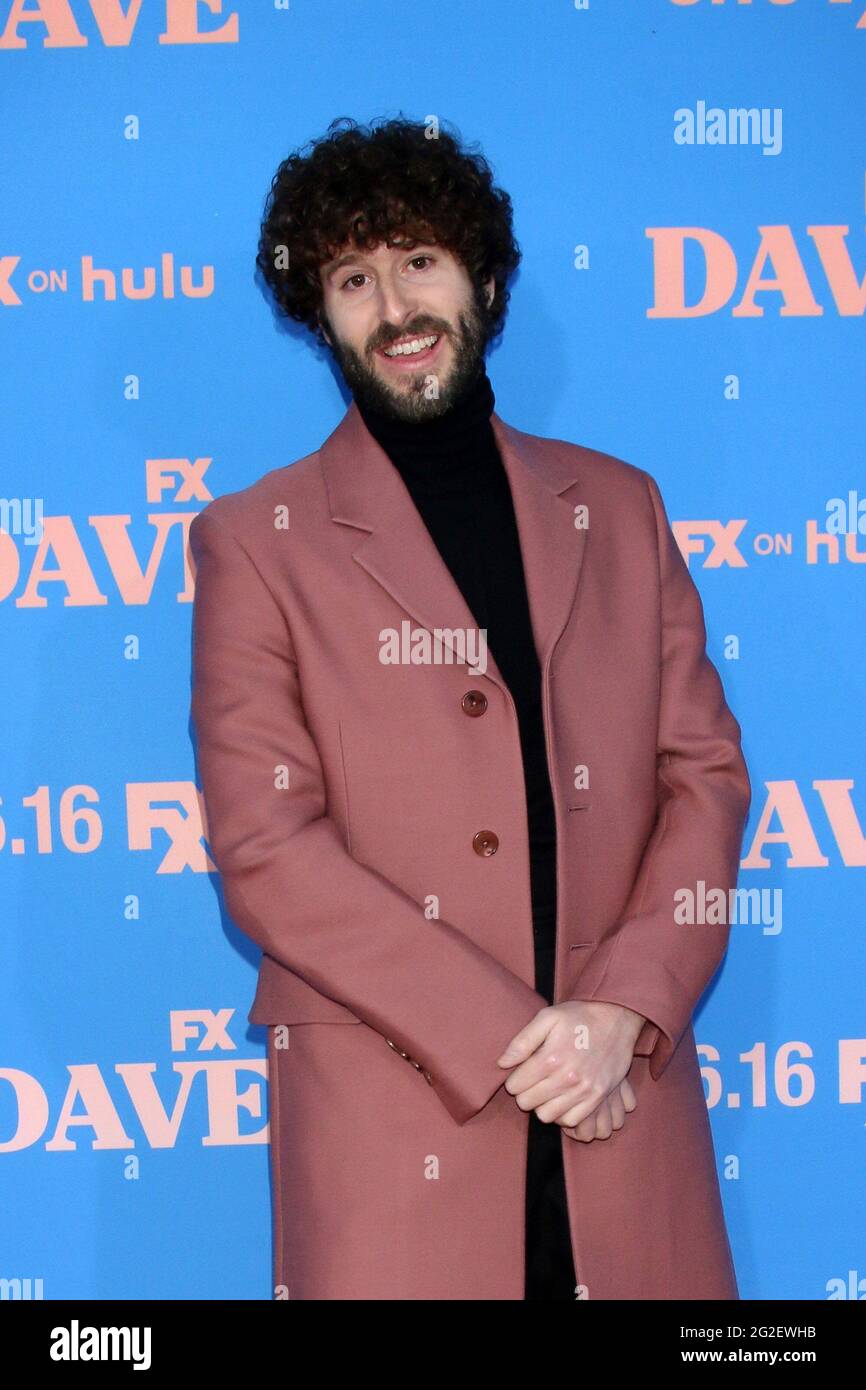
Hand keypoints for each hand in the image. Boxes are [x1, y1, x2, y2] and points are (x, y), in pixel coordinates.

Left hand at [495, 1000, 644, 1136]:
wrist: (617, 1018)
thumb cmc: (579, 1016)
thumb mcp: (547, 1017)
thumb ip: (522, 1041)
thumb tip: (503, 1063)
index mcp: (550, 1057)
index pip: (515, 1086)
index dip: (513, 1080)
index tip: (520, 1073)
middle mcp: (567, 1077)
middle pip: (528, 1103)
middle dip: (525, 1093)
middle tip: (532, 1082)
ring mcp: (584, 1090)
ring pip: (547, 1115)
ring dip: (542, 1105)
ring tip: (547, 1090)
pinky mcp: (598, 1097)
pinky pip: (571, 1120)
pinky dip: (563, 1113)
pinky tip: (563, 1098)